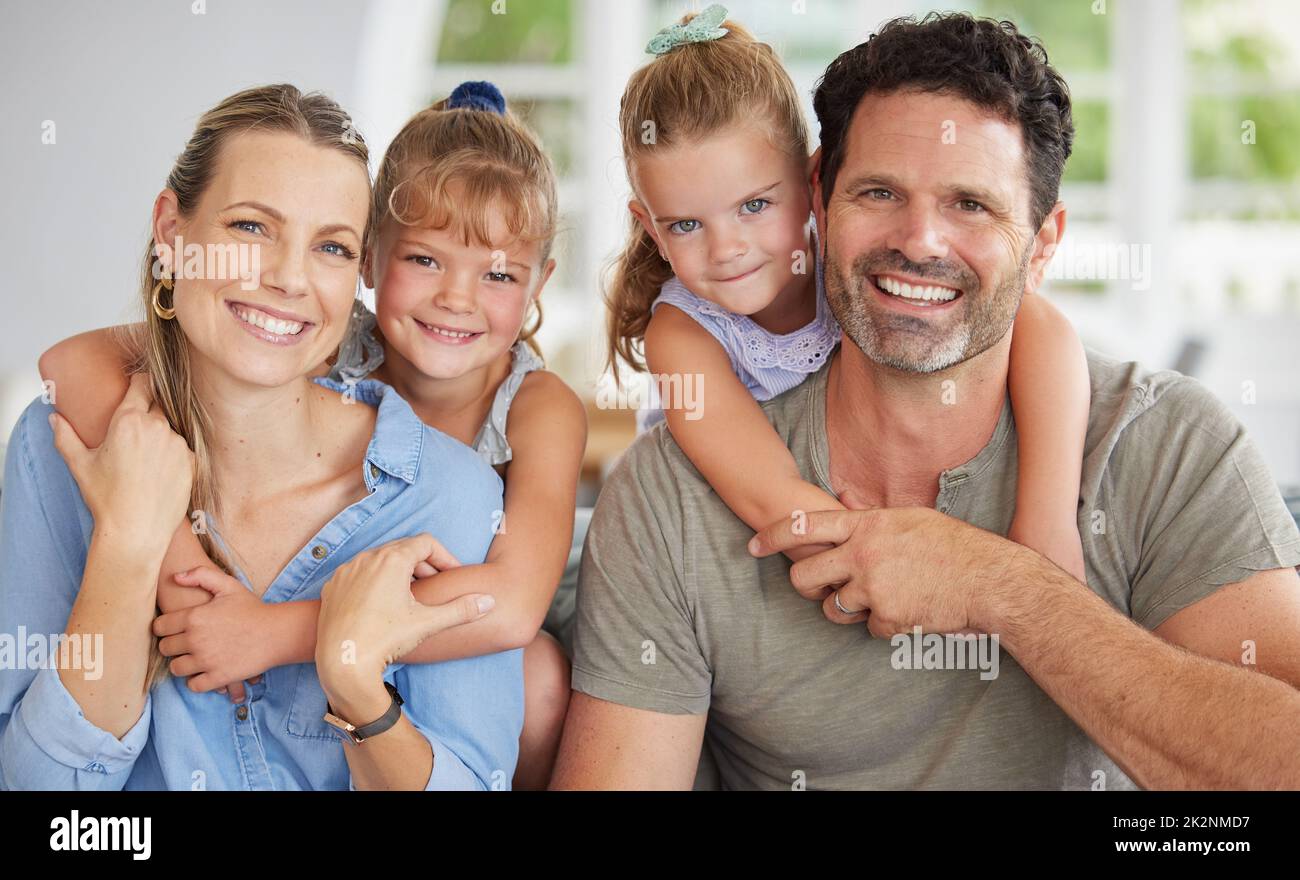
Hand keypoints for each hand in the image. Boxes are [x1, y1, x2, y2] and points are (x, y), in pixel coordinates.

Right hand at [50, 373, 193, 550]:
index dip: (141, 383)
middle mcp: (158, 426)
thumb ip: (65, 437)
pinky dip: (173, 455)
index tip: (138, 385)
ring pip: (170, 429)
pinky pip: (182, 449)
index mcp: (129, 420)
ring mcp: (178, 443)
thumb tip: (55, 418)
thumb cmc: (106, 498)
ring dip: (160, 437)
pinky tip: (158, 473)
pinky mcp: (193, 460)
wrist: (136, 530)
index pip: (142, 384)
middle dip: (147, 414)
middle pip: (157, 406)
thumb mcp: (80, 465)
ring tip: (144, 462)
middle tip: (135, 434)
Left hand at [152, 566, 275, 694]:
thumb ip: (200, 575)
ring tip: (193, 658)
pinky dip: (196, 681)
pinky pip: (194, 685)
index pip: (160, 627)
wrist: (278, 632)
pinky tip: (204, 672)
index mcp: (194, 617)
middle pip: (165, 648)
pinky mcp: (218, 677)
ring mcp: (206, 661)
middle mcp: (195, 640)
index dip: (164, 627)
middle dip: (172, 645)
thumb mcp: (228, 585)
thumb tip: (175, 577)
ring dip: (182, 664)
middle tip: (184, 643)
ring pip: (176, 668)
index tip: (173, 629)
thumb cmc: (253, 608)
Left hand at [314, 534, 490, 698]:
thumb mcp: (427, 623)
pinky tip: (381, 604)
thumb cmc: (385, 639)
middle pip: (403, 548)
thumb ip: (460, 609)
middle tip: (435, 585)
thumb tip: (489, 602)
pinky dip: (375, 580)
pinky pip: (359, 572)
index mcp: (392, 560)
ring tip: (409, 595)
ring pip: (380, 559)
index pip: (426, 542)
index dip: (444, 557)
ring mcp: (347, 570)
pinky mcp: (333, 585)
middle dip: (423, 564)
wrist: (342, 662)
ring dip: (399, 571)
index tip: (452, 575)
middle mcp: (367, 557)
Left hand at [748, 506, 1032, 637]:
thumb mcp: (911, 519)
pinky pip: (868, 629)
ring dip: (849, 610)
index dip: (773, 537)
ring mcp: (872, 586)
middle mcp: (863, 553)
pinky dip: (886, 626)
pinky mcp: (886, 616)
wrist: (988, 581)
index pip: (805, 526)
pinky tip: (911, 611)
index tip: (753, 546)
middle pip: (804, 576)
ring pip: (833, 608)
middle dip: (806, 586)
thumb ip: (875, 523)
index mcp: (868, 524)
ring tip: (882, 599)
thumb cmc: (955, 547)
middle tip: (820, 589)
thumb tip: (848, 518)